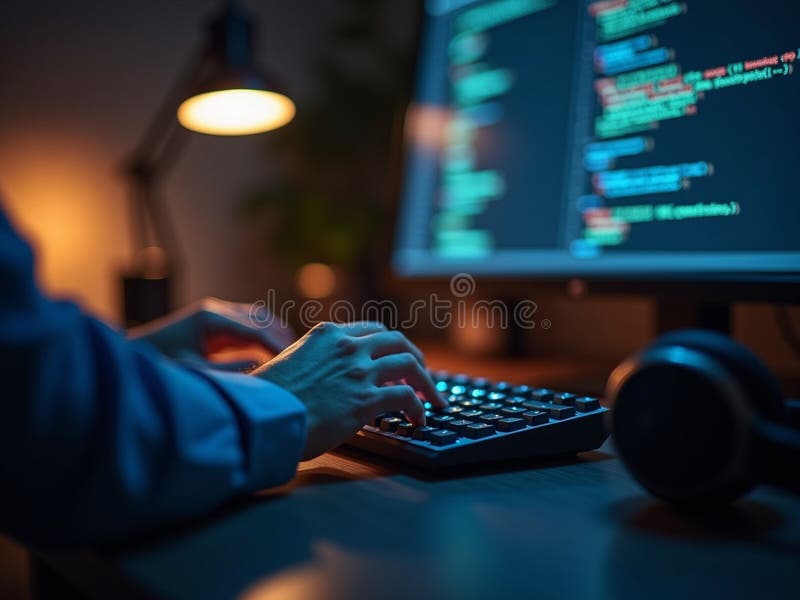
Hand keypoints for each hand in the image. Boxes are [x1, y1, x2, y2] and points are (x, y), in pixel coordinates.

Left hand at [128, 297, 293, 370]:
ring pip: (259, 318)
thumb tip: (262, 365)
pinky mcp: (217, 322)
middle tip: (301, 360)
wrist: (135, 358)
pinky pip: (249, 325)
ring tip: (291, 357)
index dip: (278, 347)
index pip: (257, 330)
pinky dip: (264, 337)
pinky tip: (274, 355)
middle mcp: (217, 310)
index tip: (294, 363)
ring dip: (276, 335)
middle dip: (282, 339)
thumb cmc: (162, 366)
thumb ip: (231, 369)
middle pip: (263, 319)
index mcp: (212, 318)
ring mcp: (218, 313)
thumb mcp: (198, 372)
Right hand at [254, 321, 446, 459]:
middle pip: (397, 342)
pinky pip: (406, 397)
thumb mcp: (288, 363)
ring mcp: (360, 371)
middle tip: (421, 373)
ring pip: (409, 365)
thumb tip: (317, 378)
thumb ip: (311, 361)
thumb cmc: (267, 398)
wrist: (263, 416)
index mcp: (327, 334)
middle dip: (414, 357)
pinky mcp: (367, 398)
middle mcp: (348, 347)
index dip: (388, 345)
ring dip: (426, 382)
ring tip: (432, 398)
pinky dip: (419, 406)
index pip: (371, 331)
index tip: (395, 357)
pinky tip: (418, 418)